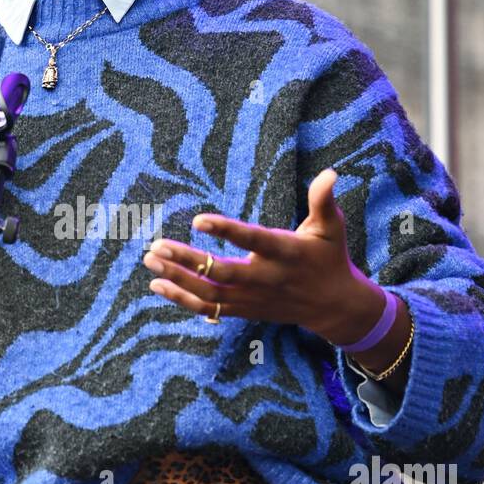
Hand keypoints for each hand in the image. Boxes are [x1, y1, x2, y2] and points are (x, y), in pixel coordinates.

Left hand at [141, 168, 385, 341]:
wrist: (333, 305)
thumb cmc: (329, 257)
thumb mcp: (332, 227)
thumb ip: (323, 201)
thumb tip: (330, 173)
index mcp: (285, 253)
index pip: (252, 241)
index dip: (226, 231)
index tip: (198, 220)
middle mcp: (265, 278)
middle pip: (221, 272)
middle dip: (186, 260)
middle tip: (157, 245)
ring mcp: (252, 298)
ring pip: (208, 293)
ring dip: (176, 278)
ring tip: (150, 259)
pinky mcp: (243, 310)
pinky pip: (207, 308)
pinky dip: (181, 299)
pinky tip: (158, 284)